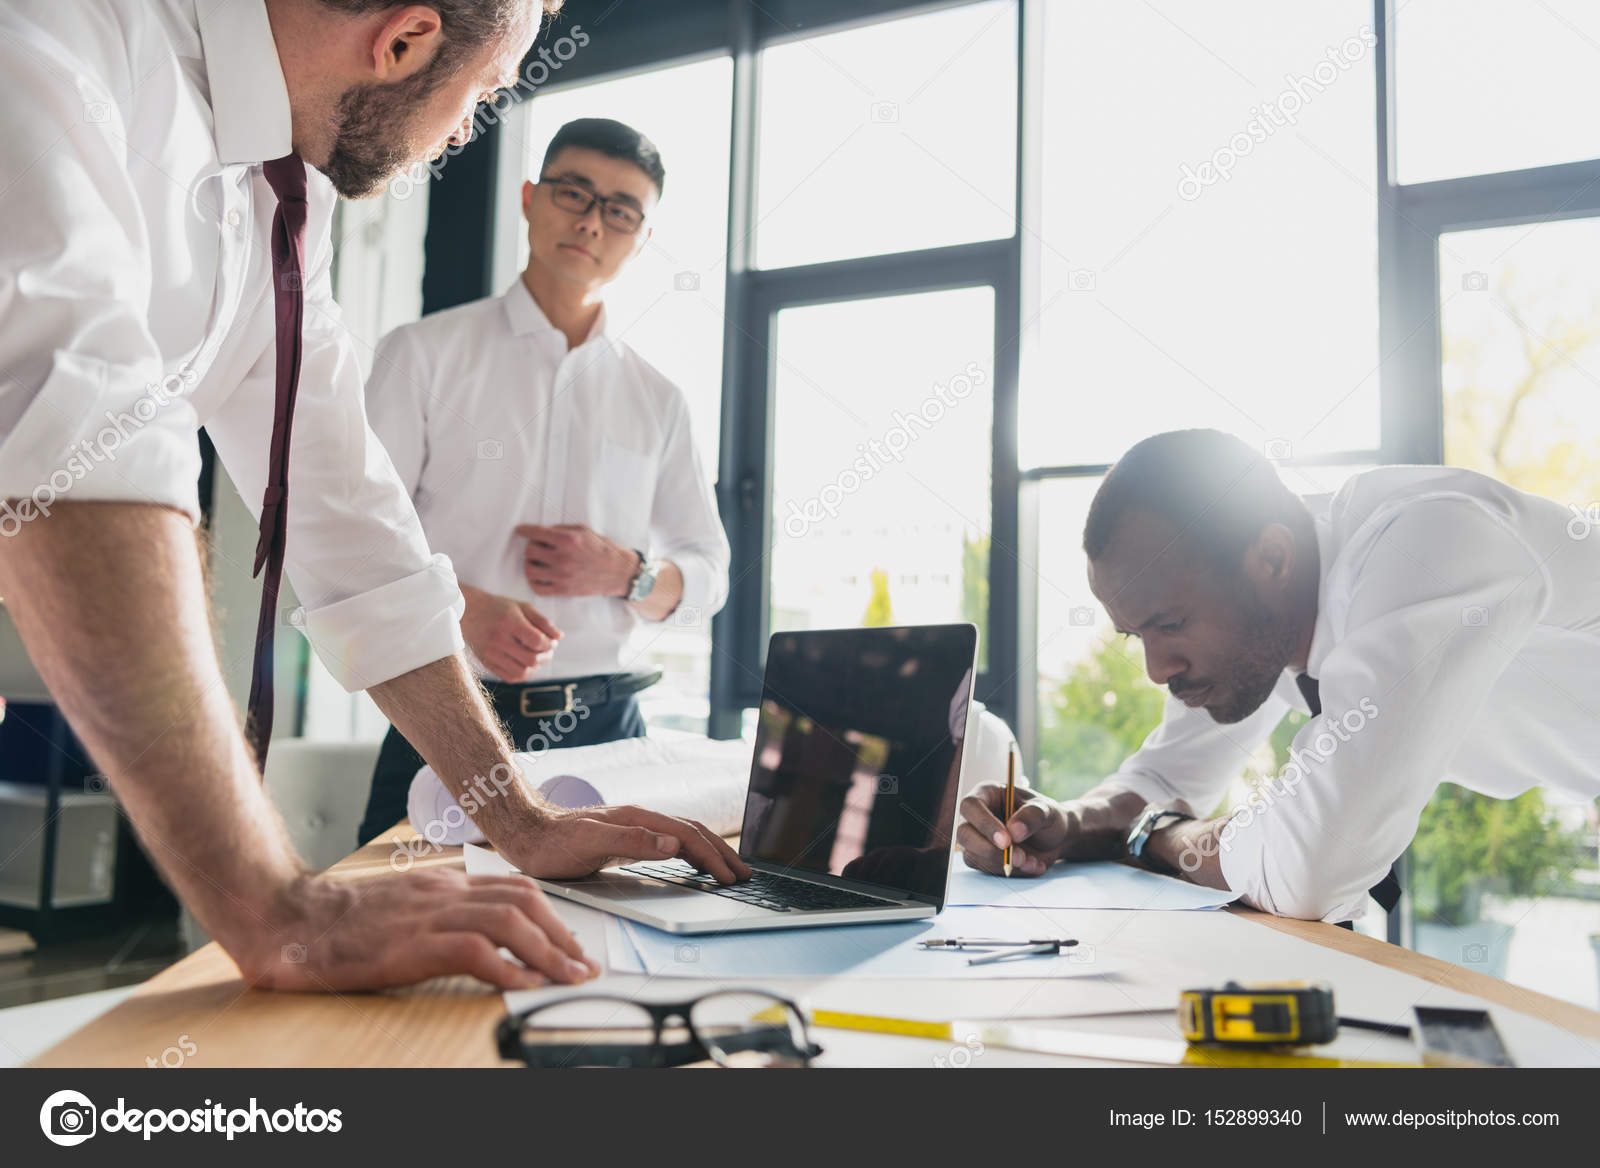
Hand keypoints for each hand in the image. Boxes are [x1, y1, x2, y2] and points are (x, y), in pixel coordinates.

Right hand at [240, 869, 599, 991]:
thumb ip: (440, 913)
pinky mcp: (411, 943)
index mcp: (444, 885)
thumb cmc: (340, 923)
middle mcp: (445, 893)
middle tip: (583, 964)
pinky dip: (506, 969)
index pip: (515, 888)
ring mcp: (429, 915)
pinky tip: (522, 985)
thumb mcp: (403, 907)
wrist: (289, 919)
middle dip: (563, 933)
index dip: (552, 916)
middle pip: (524, 900)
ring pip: (509, 921)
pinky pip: (473, 950)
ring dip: (547, 952)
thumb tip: (481, 939)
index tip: (571, 944)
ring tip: (568, 977)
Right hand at [460, 584, 560, 681]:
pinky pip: (509, 677)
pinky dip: (522, 674)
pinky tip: (525, 664)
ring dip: (535, 668)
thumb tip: (560, 637)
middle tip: (547, 651)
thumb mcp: (522, 607)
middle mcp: (499, 640)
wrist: (468, 612)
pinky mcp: (486, 662)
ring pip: (521, 672)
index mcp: (509, 622)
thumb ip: (543, 621)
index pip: (537, 641)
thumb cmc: (499, 608)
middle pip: (531, 659)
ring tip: (537, 658)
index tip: (552, 642)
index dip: (550, 644)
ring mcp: (491, 653)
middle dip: (546, 657)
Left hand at [492, 804, 752, 884]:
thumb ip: (632, 841)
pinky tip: (693, 864)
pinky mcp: (626, 838)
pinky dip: (691, 853)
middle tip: (745, 875)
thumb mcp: (590, 843)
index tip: (731, 878)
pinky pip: (669, 843)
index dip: (713, 857)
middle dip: (722, 853)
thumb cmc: (551, 843)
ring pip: (684, 836)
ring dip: (710, 852)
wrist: (524, 832)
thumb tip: (674, 843)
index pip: (688, 836)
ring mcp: (634, 828)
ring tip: (729, 870)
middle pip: (693, 833)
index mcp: (638, 819)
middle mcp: (641, 820)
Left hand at [515, 524, 636, 597]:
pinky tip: (540, 577)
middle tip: (537, 547)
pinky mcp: (564, 590)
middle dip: (531, 547)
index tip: (519, 530)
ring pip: (530, 570)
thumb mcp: (584, 531)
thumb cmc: (602, 549)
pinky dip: (535, 582)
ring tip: (536, 563)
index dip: (524, 530)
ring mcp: (562, 575)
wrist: (618, 572)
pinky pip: (538, 588)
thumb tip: (542, 532)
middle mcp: (563, 557)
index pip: (536, 533)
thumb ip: (561, 530)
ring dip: (530, 565)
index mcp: (567, 539)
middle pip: (530, 551)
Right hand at [956, 782, 1074, 875]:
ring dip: (1003, 864)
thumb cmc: (1047, 817)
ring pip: (974, 855)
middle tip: (1019, 858)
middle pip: (964, 834)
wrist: (1056, 838)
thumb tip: (1013, 830)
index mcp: (987, 794)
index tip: (1006, 841)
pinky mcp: (983, 857)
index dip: (984, 824)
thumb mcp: (1047, 810)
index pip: (971, 806)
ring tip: (1033, 861)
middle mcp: (977, 816)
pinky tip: (1031, 865)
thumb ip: (1032, 816)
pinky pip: (987, 869)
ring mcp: (978, 838)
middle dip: (990, 850)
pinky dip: (1011, 872)